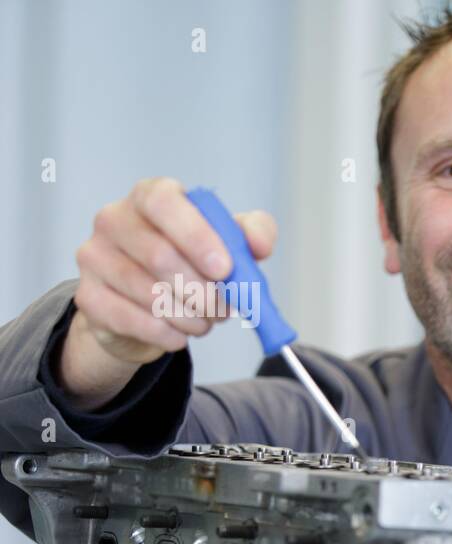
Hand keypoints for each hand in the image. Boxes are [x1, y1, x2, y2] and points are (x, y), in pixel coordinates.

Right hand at [60, 177, 276, 409]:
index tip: (225, 269)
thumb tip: (259, 246)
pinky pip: (130, 320)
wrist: (148, 306)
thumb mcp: (228, 243)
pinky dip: (167, 333)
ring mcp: (94, 256)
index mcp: (149, 197)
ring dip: (189, 316)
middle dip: (202, 291)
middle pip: (159, 256)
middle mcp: (114, 219)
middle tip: (224, 309)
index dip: (196, 236)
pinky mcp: (87, 296)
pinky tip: (181, 334)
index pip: (163, 202)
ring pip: (147, 292)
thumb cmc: (192, 264)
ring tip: (205, 321)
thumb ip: (252, 234)